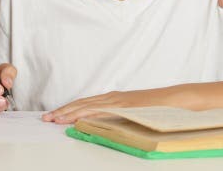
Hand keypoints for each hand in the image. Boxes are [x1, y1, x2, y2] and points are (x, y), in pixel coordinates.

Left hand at [42, 87, 175, 123]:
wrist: (177, 99)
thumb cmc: (156, 108)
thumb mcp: (133, 113)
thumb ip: (118, 117)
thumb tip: (104, 125)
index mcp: (112, 99)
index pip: (84, 104)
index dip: (67, 109)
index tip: (53, 116)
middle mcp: (112, 97)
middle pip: (81, 104)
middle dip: (62, 111)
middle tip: (46, 119)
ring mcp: (118, 101)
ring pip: (88, 106)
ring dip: (70, 112)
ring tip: (55, 119)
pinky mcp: (126, 106)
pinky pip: (103, 110)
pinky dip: (88, 114)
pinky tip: (79, 118)